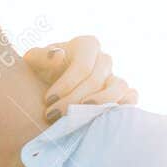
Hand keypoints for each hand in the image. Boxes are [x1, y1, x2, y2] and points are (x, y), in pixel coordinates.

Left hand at [23, 35, 138, 122]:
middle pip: (97, 80)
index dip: (66, 85)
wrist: (50, 88)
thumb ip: (40, 56)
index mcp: (86, 45)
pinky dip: (122, 108)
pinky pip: (131, 98)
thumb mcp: (35, 61)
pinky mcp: (123, 93)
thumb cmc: (42, 72)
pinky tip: (99, 120)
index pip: (82, 66)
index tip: (48, 101)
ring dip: (100, 104)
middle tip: (53, 116)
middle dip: (74, 100)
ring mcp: (115, 76)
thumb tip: (57, 57)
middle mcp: (104, 59)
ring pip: (119, 86)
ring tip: (80, 118)